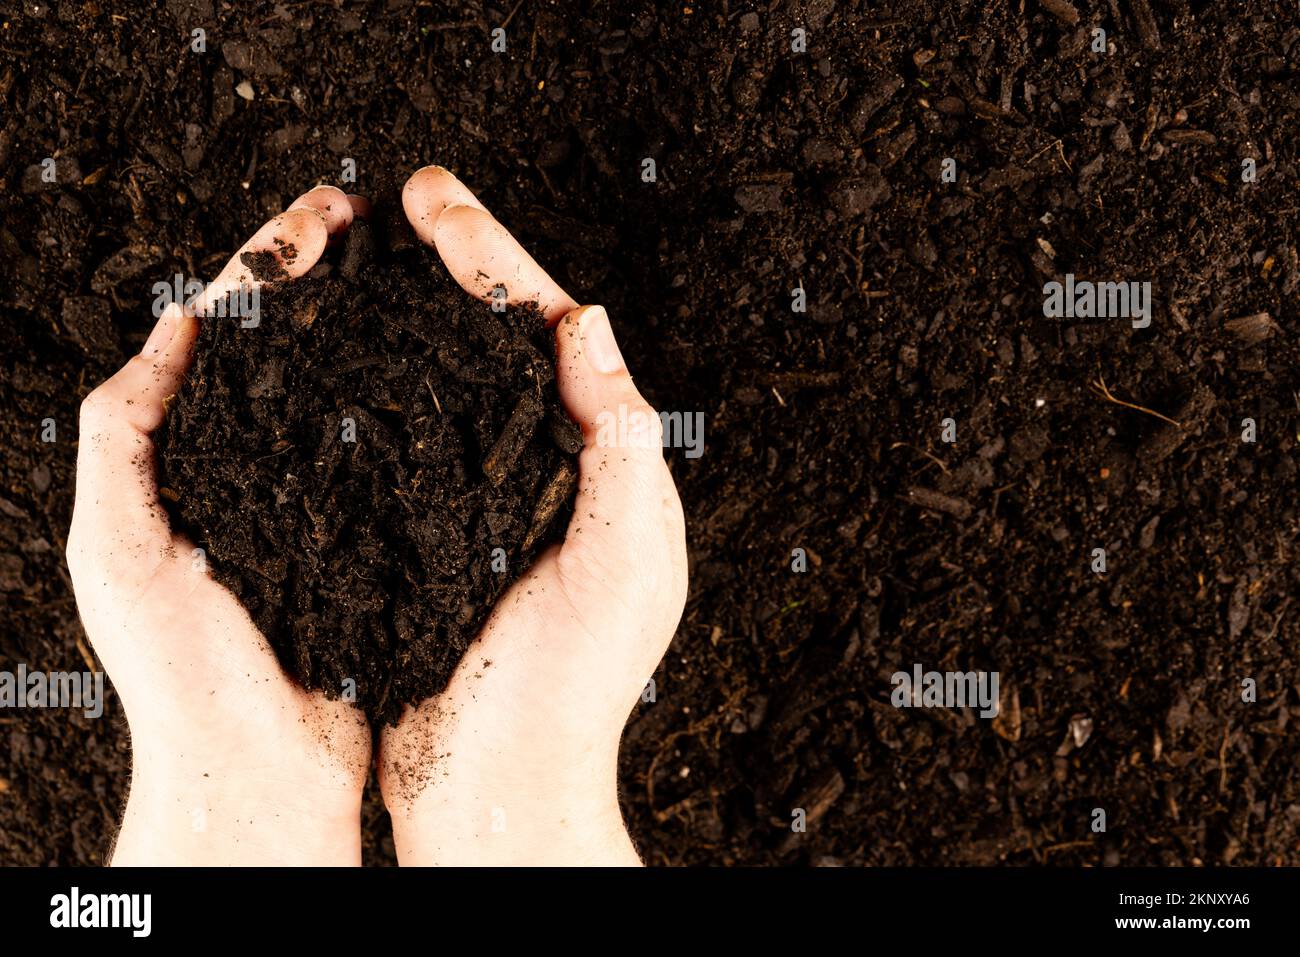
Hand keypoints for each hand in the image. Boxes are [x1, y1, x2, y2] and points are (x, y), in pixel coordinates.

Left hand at [67, 187, 372, 865]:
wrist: (262, 775)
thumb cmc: (186, 678)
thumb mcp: (117, 545)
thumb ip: (123, 434)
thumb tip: (173, 326)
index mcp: (191, 460)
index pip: (223, 334)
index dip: (267, 263)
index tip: (315, 218)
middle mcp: (259, 471)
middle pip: (290, 347)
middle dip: (323, 274)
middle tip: (366, 220)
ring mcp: (319, 501)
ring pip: (347, 390)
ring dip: (372, 325)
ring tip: (406, 274)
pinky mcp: (375, 538)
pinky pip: (390, 452)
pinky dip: (410, 402)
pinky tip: (440, 370)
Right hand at [379, 167, 687, 864]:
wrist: (501, 783)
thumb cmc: (572, 690)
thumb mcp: (626, 561)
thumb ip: (622, 441)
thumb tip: (592, 321)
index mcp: (597, 463)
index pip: (549, 333)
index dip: (496, 258)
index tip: (441, 204)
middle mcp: (543, 469)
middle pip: (497, 340)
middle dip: (458, 260)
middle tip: (409, 195)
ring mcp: (482, 497)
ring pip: (450, 378)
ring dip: (418, 311)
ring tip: (379, 251)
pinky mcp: (429, 533)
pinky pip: (409, 437)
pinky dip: (386, 386)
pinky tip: (355, 354)